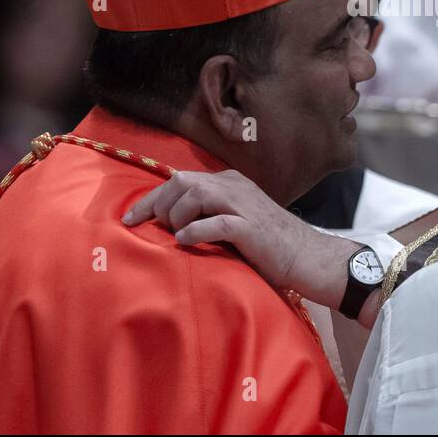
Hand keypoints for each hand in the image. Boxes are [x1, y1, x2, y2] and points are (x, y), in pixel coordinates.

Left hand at [122, 169, 359, 311]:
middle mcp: (235, 187)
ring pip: (197, 194)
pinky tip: (185, 240)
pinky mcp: (251, 227)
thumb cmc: (270, 246)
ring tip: (173, 232)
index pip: (181, 180)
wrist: (307, 256)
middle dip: (157, 204)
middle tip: (146, 227)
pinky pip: (216, 222)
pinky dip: (195, 230)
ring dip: (176, 214)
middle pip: (183, 182)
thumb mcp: (236, 222)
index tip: (129, 217)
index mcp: (230, 183)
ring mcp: (244, 205)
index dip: (152, 197)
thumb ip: (210, 216)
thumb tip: (171, 225)